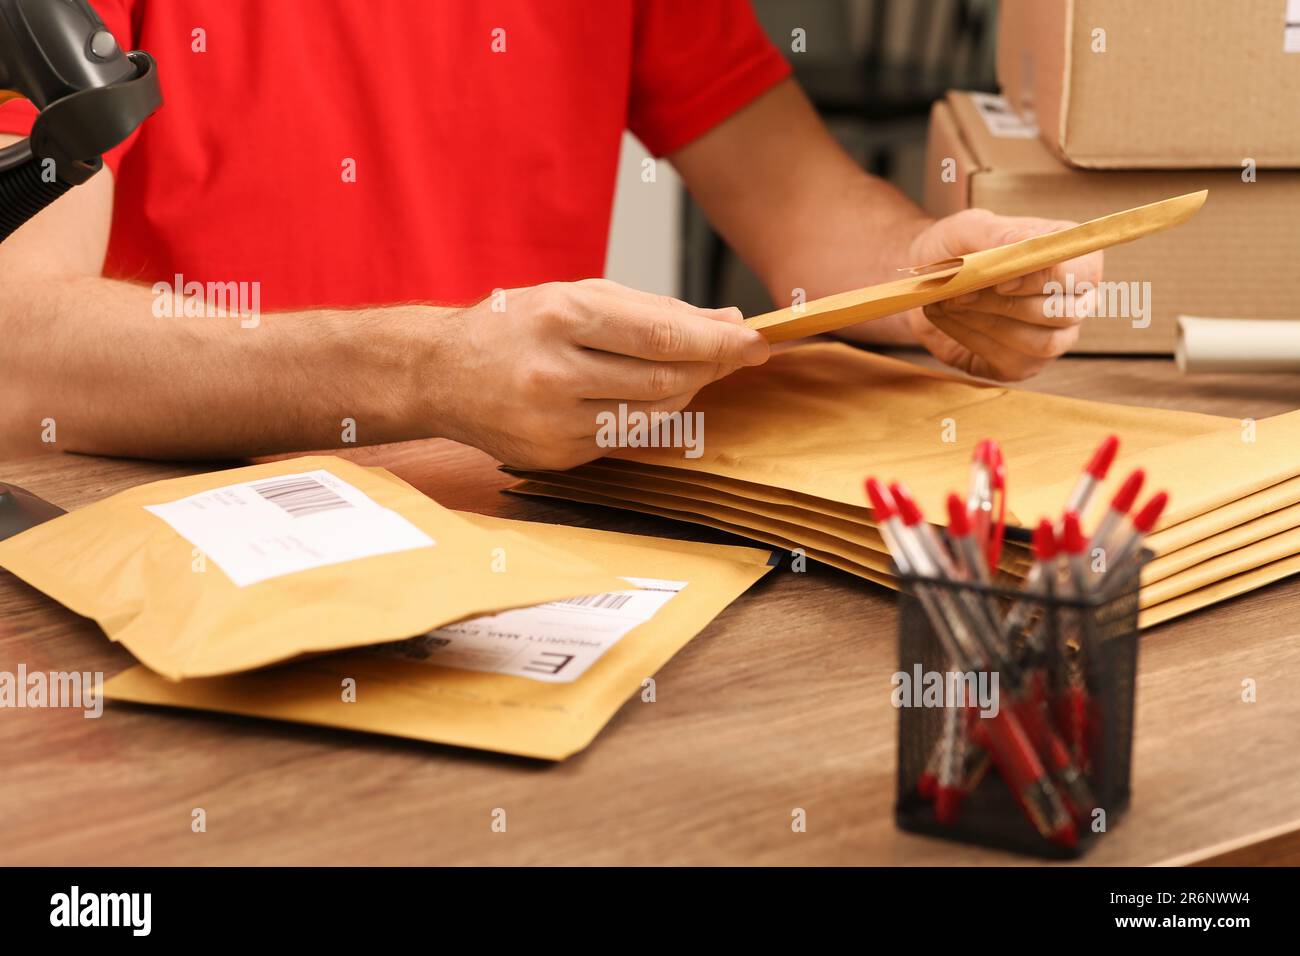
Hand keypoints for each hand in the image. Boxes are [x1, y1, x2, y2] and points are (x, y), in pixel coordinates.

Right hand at [440, 278, 769, 468]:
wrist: (438, 374)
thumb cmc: (513, 325)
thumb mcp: (577, 295)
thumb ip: (653, 308)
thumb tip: (725, 321)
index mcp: (560, 316)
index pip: (662, 335)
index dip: (718, 342)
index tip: (757, 341)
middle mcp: (553, 372)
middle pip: (663, 379)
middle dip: (709, 366)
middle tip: (735, 353)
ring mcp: (551, 422)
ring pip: (651, 415)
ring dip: (683, 392)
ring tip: (688, 369)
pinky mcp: (553, 457)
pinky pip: (623, 438)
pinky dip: (645, 416)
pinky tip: (642, 396)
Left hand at [903, 209, 1103, 380]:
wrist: (925, 281)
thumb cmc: (956, 249)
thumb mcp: (968, 229)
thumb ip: (996, 234)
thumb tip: (1018, 244)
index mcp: (1073, 257)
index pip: (1084, 272)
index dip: (1045, 279)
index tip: (1001, 281)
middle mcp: (1074, 300)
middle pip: (1064, 313)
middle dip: (1008, 305)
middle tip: (961, 293)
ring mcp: (1053, 337)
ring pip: (1042, 343)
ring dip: (989, 323)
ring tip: (951, 302)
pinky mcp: (1022, 365)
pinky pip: (1011, 362)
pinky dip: (972, 339)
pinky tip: (948, 318)